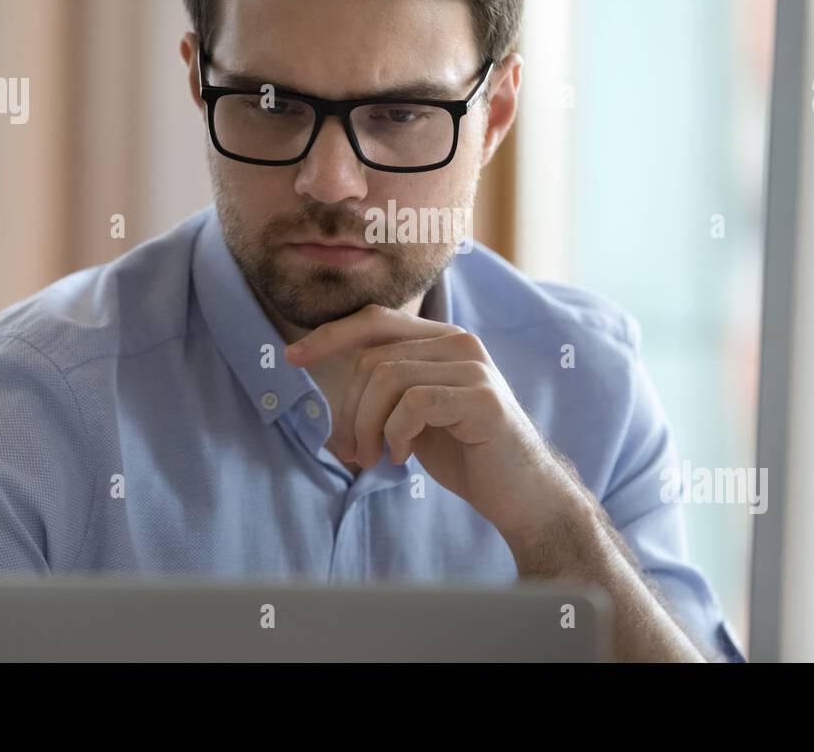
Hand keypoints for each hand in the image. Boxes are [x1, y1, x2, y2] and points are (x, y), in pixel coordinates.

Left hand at [284, 304, 585, 544]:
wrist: (521, 494)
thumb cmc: (465, 454)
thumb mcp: (415, 413)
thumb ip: (385, 388)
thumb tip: (323, 379)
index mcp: (442, 340)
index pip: (375, 319)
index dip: (330, 336)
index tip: (291, 358)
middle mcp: (460, 342)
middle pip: (374, 357)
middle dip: (350, 408)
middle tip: (355, 452)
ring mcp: (474, 367)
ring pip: (388, 378)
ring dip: (368, 426)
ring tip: (375, 457)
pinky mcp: (483, 398)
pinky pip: (413, 403)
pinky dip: (395, 434)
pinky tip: (403, 457)